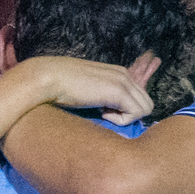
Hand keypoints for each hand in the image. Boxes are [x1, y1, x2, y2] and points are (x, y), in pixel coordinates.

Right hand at [15, 54, 159, 125]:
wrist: (47, 78)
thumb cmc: (61, 88)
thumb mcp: (89, 91)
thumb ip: (105, 97)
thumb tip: (113, 113)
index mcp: (118, 73)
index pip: (140, 97)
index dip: (128, 111)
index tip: (107, 112)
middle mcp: (124, 74)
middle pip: (147, 104)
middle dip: (130, 115)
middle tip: (105, 114)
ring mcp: (123, 81)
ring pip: (146, 109)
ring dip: (126, 118)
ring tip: (103, 113)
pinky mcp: (118, 91)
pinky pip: (136, 114)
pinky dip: (121, 120)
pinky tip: (101, 113)